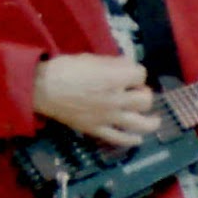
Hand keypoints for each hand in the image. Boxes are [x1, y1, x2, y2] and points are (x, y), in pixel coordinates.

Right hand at [33, 54, 160, 146]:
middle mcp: (115, 99)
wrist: (43, 89)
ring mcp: (107, 117)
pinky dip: (131, 139)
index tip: (131, 73)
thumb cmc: (65, 70)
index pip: (141, 75)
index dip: (138, 72)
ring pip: (140, 123)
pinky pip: (119, 138)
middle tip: (137, 92)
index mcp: (114, 78)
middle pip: (145, 99)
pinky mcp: (97, 129)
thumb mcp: (91, 58)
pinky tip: (137, 138)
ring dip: (151, 121)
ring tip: (155, 120)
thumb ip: (113, 63)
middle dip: (144, 94)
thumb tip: (128, 64)